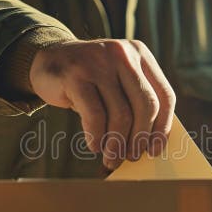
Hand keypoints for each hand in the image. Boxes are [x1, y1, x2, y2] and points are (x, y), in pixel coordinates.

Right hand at [29, 39, 175, 169]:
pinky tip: (94, 146)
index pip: (164, 95)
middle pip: (146, 105)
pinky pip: (95, 115)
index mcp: (140, 54)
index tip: (155, 150)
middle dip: (140, 138)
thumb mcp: (117, 81)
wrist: (47, 59)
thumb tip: (150, 144)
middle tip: (132, 157)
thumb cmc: (90, 80)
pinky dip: (97, 136)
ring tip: (111, 158)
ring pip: (121, 114)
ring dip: (117, 144)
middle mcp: (122, 54)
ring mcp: (98, 62)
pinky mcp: (75, 75)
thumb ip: (135, 101)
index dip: (163, 127)